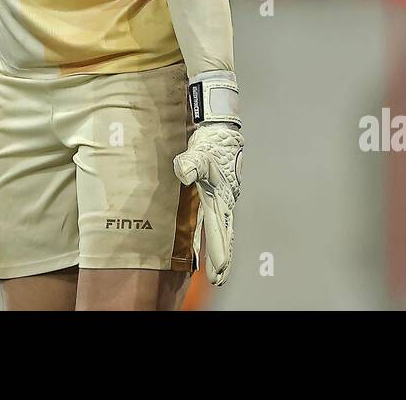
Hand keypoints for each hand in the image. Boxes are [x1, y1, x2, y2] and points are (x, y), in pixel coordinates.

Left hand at [173, 70, 241, 286]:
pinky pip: (209, 219)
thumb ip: (191, 163)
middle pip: (222, 234)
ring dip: (215, 248)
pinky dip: (207, 233)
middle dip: (220, 256)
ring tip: (216, 270)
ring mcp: (218, 198)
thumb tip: (182, 173)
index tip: (219, 270)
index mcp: (220, 196)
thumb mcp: (199, 151)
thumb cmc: (210, 141)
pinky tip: (199, 244)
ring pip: (217, 229)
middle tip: (220, 278)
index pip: (219, 229)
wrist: (219, 128)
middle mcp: (221, 200)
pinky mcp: (212, 193)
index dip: (218, 250)